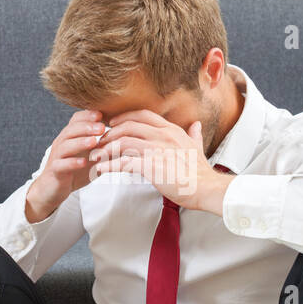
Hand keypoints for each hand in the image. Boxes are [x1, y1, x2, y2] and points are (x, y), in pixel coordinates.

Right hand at [25, 110, 105, 222]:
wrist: (53, 189)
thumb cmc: (75, 171)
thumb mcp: (92, 159)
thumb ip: (106, 150)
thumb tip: (127, 144)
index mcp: (70, 137)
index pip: (76, 120)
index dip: (88, 116)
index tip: (102, 114)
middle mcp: (62, 143)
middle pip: (71, 130)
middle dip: (87, 127)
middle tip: (102, 127)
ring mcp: (57, 157)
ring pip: (65, 145)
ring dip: (80, 142)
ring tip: (94, 141)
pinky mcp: (55, 171)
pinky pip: (61, 164)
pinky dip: (72, 163)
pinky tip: (83, 163)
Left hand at [89, 109, 233, 214]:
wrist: (207, 189)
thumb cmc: (201, 173)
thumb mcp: (197, 148)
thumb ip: (194, 135)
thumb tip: (197, 125)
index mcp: (172, 130)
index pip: (143, 115)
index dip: (125, 117)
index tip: (113, 124)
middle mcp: (163, 136)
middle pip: (128, 126)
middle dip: (110, 133)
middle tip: (100, 142)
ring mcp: (156, 150)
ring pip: (123, 142)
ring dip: (106, 149)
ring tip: (95, 157)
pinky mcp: (151, 166)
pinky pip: (123, 162)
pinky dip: (109, 165)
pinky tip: (101, 170)